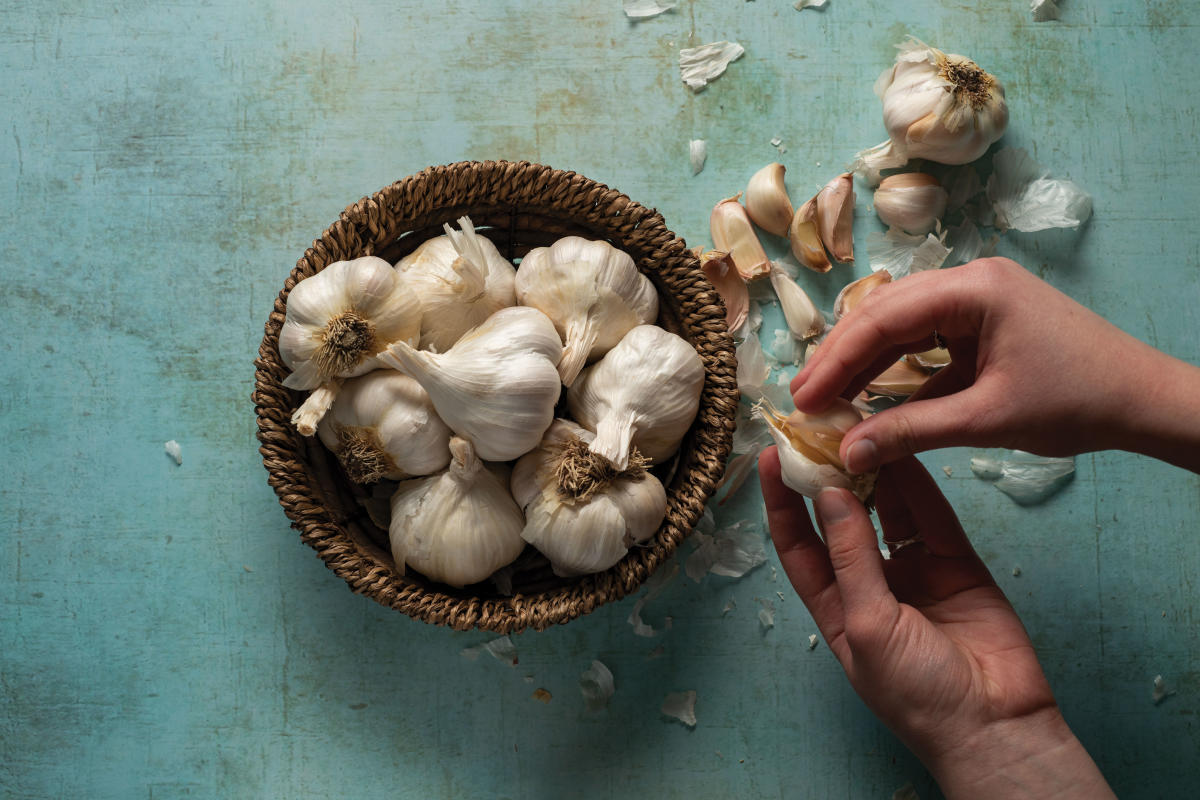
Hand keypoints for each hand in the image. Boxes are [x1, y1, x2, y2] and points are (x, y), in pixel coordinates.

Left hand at [759, 451, 1114, 798]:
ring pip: (888, 511)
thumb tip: (829, 494)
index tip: (772, 456)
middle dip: (829, 477)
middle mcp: (870, 585)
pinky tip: (905, 452)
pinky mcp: (956, 565)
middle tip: (821, 429)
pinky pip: (932, 517)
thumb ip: (851, 557)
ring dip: (873, 474)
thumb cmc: (917, 693)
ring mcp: (914, 573)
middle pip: (842, 520)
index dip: (782, 502)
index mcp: (835, 607)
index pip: (798, 544)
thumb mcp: (867, 625)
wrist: (995, 725)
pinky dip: (918, 486)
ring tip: (860, 429)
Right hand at [791, 257, 1199, 472]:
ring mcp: (976, 299)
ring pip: (899, 326)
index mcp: (974, 289)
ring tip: (824, 399)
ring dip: (863, 364)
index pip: (883, 320)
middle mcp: (970, 281)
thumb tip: (848, 453)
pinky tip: (869, 398)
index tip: (803, 400)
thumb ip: (912, 432)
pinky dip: (895, 370)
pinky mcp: (982, 323)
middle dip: (840, 358)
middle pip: (883, 314)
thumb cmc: (1077, 402)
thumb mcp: (987, 421)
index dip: (836, 361)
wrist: (1144, 400)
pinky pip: (924, 341)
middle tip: (802, 401)